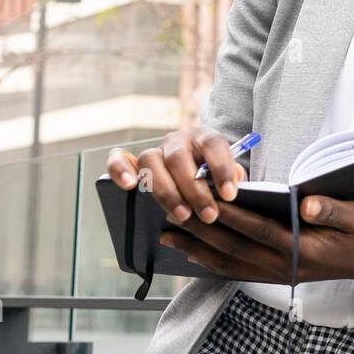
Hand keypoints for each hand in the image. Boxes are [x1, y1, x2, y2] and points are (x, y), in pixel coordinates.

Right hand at [106, 128, 246, 225]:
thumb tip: (234, 185)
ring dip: (166, 191)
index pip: (212, 144)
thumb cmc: (217, 181)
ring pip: (151, 161)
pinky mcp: (134, 162)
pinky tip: (128, 185)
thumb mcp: (230, 179)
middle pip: (179, 158)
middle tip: (209, 216)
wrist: (197, 176)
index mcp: (204, 137)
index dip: (221, 168)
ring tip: (182, 215)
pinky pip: (119, 159)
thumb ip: (233, 179)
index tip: (230, 195)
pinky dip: (120, 169)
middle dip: (195, 190)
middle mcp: (177, 140)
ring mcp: (155, 151)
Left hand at [158, 195, 353, 285]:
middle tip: (169, 215)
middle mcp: (285, 265)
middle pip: (234, 248)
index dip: (230, 215)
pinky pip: (237, 271)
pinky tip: (194, 252)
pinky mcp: (277, 274)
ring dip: (197, 250)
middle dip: (200, 232)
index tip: (203, 198)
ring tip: (167, 236)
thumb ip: (332, 209)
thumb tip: (307, 202)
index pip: (258, 229)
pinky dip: (213, 262)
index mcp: (303, 248)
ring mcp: (279, 273)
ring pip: (230, 263)